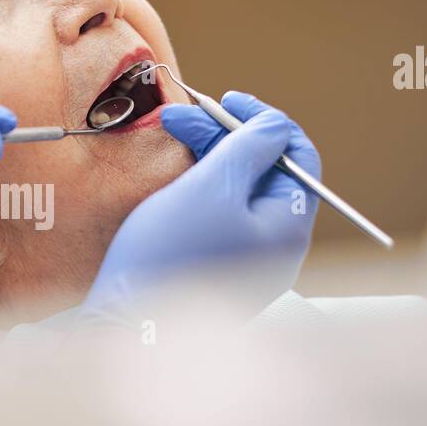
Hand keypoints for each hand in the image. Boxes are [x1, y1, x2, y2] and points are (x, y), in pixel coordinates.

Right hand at [83, 92, 320, 319]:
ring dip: (208, 155)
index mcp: (288, 226)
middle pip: (264, 171)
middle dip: (225, 136)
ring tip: (168, 133)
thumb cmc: (170, 257)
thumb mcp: (212, 188)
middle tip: (181, 115)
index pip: (297, 157)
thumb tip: (276, 125)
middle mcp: (275, 245)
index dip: (265, 121)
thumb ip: (249, 149)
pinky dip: (201, 185)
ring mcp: (248, 258)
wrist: (129, 324)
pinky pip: (220, 213)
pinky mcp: (218, 265)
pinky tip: (175, 172)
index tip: (228, 101)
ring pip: (238, 190)